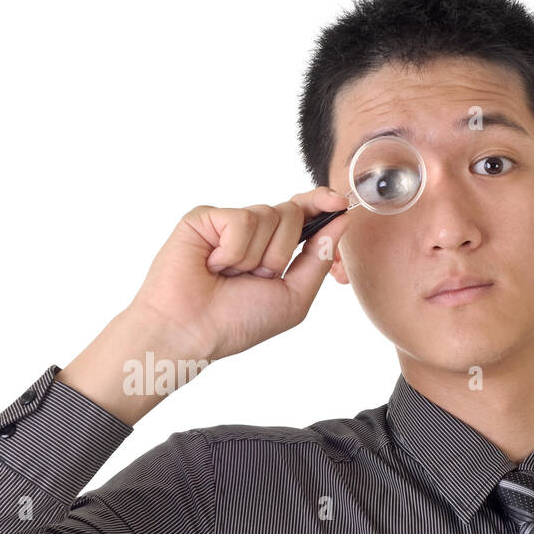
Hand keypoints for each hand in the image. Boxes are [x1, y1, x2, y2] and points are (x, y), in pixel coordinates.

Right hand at [126, 186, 351, 362]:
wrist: (191, 330)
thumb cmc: (236, 322)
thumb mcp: (294, 298)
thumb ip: (320, 259)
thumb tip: (342, 220)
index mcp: (272, 249)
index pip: (303, 215)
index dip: (320, 204)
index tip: (337, 203)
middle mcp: (251, 234)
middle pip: (291, 213)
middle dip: (280, 253)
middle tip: (252, 278)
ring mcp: (227, 224)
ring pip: (267, 215)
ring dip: (254, 257)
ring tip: (228, 275)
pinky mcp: (204, 218)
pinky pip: (241, 221)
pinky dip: (233, 251)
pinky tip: (213, 265)